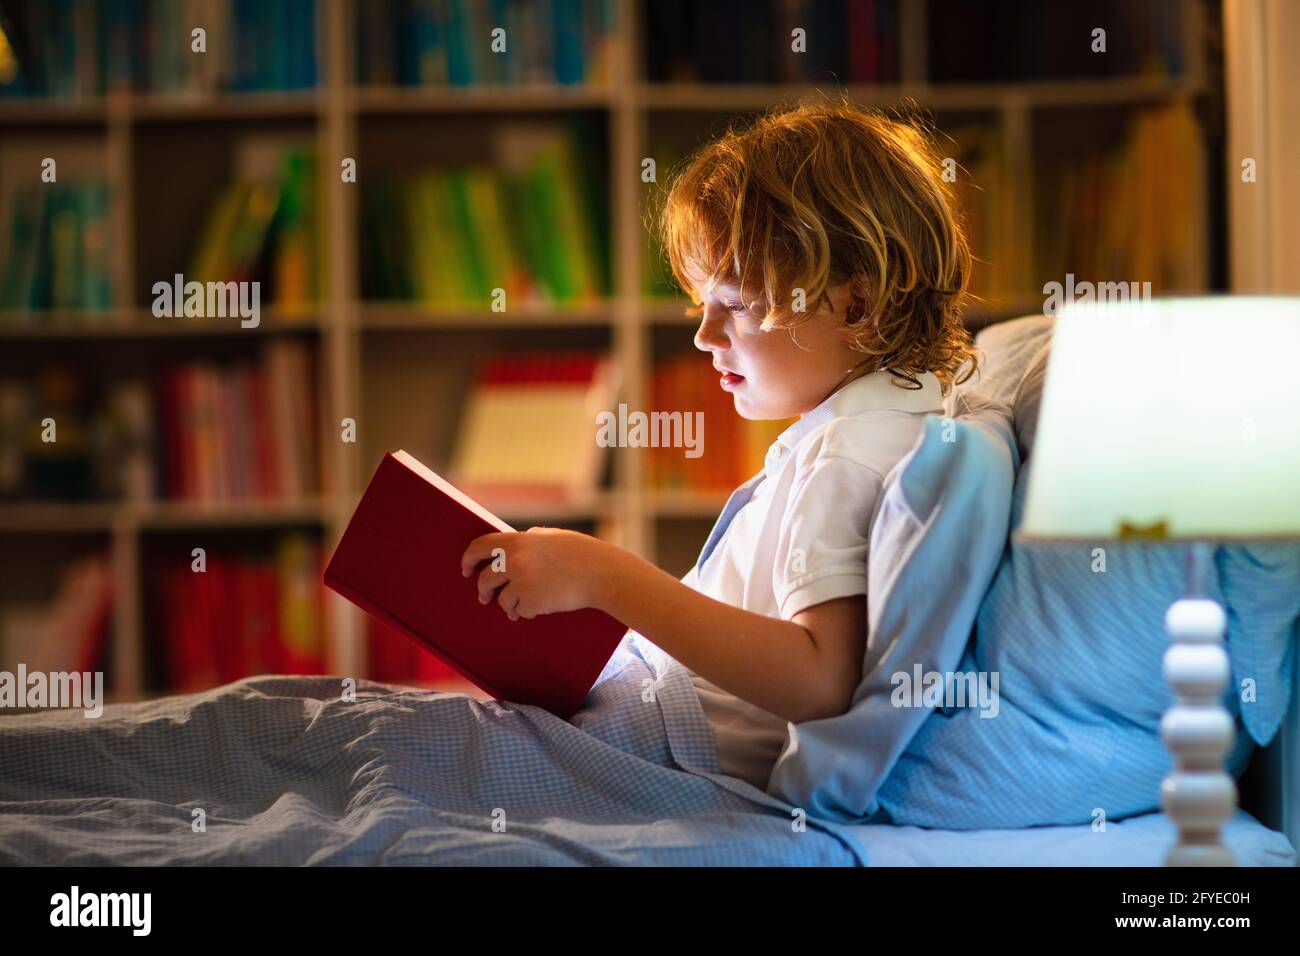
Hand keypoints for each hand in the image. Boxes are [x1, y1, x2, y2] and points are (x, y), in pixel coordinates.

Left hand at [460, 527, 610, 620]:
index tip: (465, 569)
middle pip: (485, 579)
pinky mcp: (531, 602)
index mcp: (517, 541)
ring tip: (520, 606)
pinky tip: (541, 607)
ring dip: (510, 605)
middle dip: (483, 590)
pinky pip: (520, 611)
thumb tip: (513, 543)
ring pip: (503, 600)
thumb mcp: (553, 537)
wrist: (600, 574)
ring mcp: (522, 583)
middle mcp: (515, 561)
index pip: (479, 547)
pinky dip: (528, 612)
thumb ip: (530, 539)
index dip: (468, 559)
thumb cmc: (581, 553)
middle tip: (485, 596)